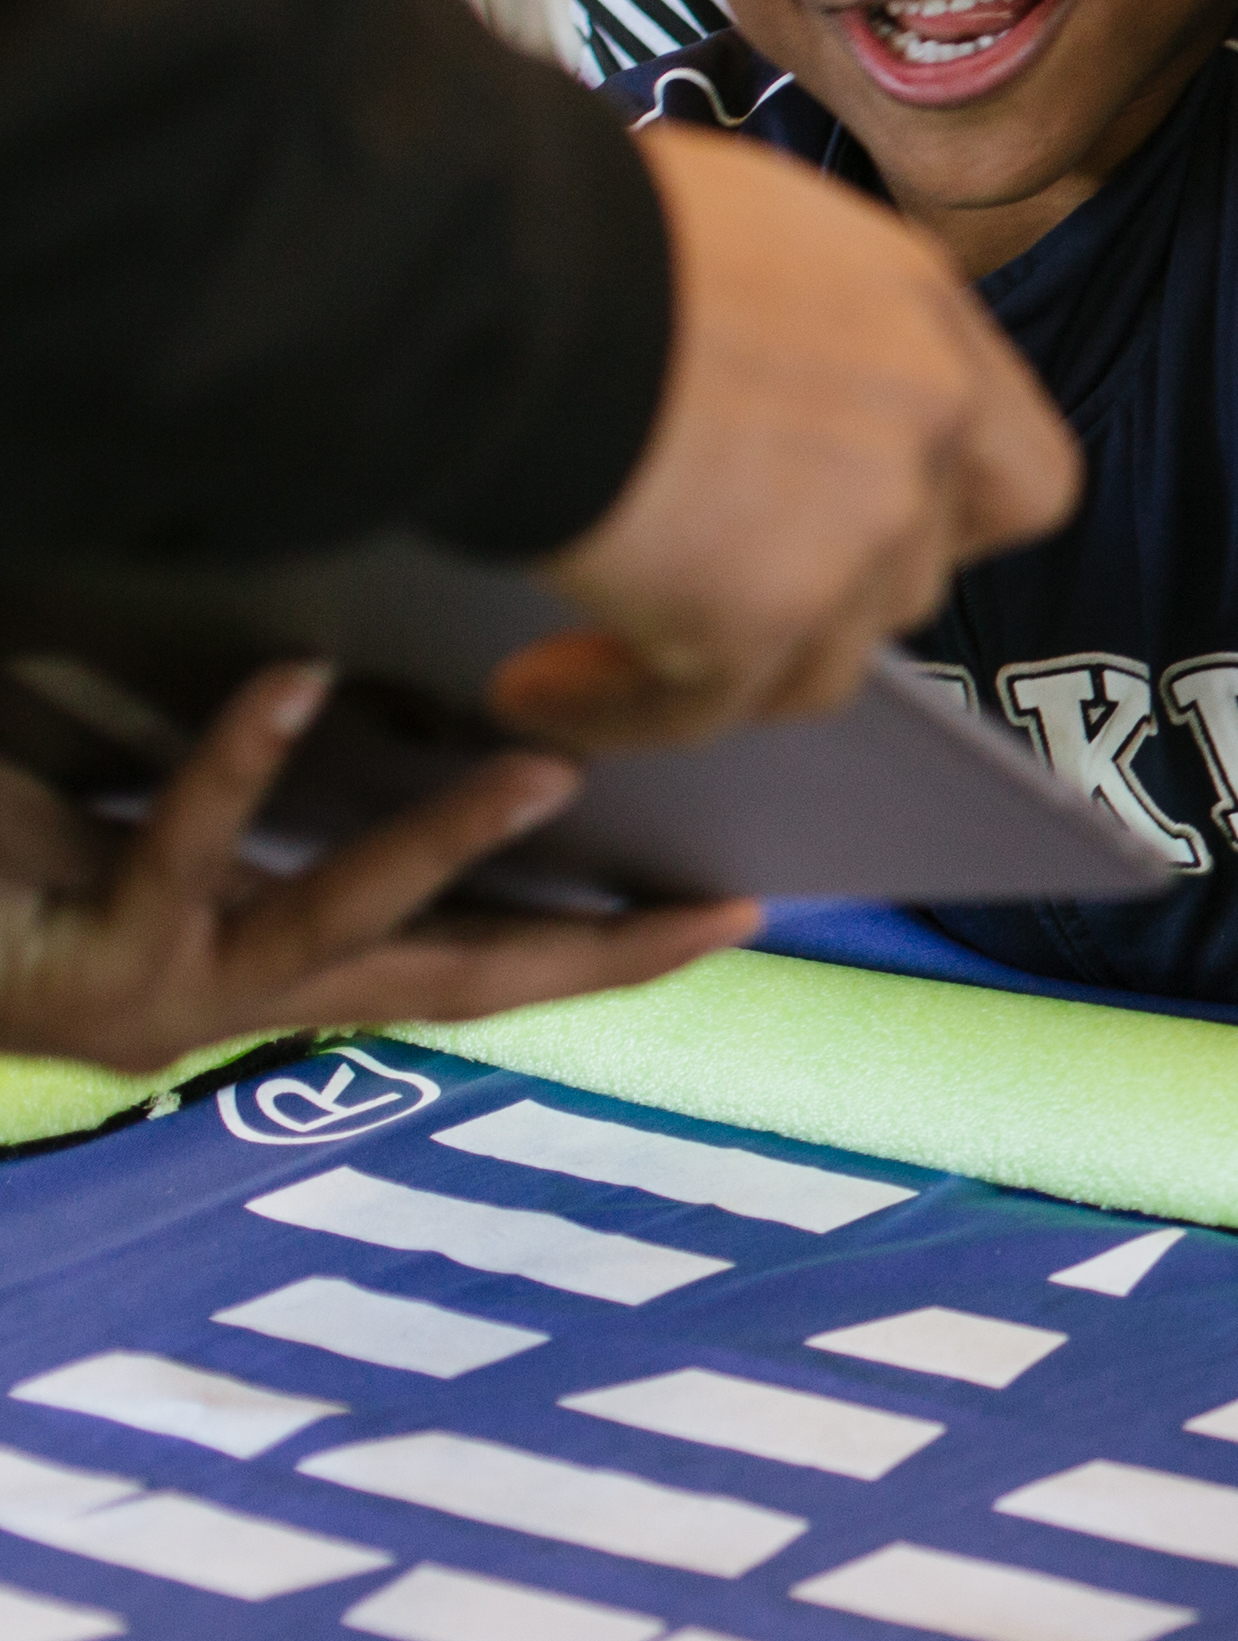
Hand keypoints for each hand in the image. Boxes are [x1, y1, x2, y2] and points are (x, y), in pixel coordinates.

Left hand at [0, 665, 754, 1075]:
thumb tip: (387, 638)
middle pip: (462, 985)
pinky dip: (244, 764)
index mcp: (257, 968)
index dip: (607, 946)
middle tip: (723, 907)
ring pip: (351, 923)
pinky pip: (188, 844)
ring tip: (548, 767)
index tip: (736, 912)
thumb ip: (244, 765)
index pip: (472, 962)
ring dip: (454, 845)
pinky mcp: (97, 972)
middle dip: (602, 953)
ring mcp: (168, 996)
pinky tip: (295, 682)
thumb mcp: (130, 800)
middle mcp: (233, 1002)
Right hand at [503, 128, 1078, 752]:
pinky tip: (538, 690)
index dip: (945, 519)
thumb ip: (805, 318)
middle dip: (818, 592)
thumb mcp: (746, 222)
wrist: (493, 264)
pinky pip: (699, 709)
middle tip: (711, 583)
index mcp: (923, 317)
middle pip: (913, 574)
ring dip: (722, 666)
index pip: (1020, 474)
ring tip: (599, 649)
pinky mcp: (757, 614)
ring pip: (822, 661)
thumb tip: (763, 367)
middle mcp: (921, 423)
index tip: (861, 528)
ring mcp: (855, 527)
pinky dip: (616, 710)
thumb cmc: (579, 219)